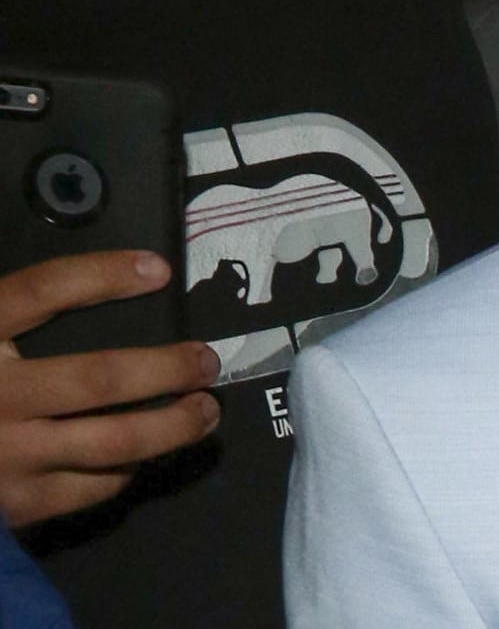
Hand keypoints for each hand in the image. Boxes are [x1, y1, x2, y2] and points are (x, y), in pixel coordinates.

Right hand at [0, 252, 220, 527]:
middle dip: (168, 368)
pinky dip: (126, 469)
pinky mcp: (17, 503)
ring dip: (174, 425)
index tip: (157, 269)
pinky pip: (93, 486)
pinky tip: (141, 457)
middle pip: (100, 377)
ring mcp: (7, 454)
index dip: (101, 275)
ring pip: (115, 441)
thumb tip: (114, 283)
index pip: (40, 292)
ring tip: (204, 411)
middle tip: (206, 362)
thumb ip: (14, 316)